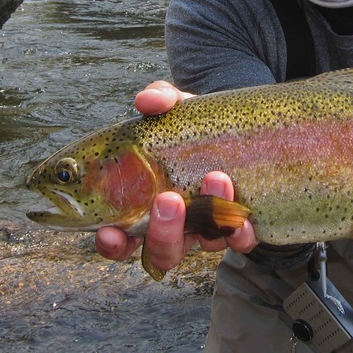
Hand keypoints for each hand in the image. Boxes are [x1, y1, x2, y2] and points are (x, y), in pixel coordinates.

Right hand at [94, 81, 257, 267]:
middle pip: (161, 251)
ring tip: (215, 178)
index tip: (110, 233)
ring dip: (206, 219)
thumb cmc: (194, 124)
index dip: (112, 243)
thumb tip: (146, 101)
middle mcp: (176, 225)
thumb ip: (160, 100)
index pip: (120, 238)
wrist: (242, 128)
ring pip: (202, 245)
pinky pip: (240, 241)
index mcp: (145, 204)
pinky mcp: (241, 226)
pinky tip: (242, 217)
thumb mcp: (177, 108)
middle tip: (168, 199)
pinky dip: (239, 233)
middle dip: (162, 232)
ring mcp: (209, 228)